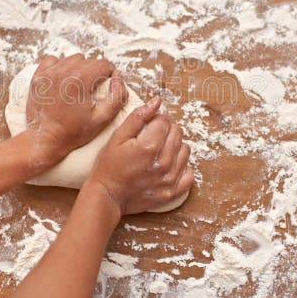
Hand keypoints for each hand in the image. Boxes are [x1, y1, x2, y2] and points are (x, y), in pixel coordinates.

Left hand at [25, 54, 127, 170]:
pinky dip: (60, 66)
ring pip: (72, 59)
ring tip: (79, 85)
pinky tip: (63, 79)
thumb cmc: (72, 132)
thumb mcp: (102, 119)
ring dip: (79, 68)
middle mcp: (63, 72)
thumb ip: (117, 96)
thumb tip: (119, 76)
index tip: (107, 84)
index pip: (103, 64)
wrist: (44, 140)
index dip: (109, 74)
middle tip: (93, 89)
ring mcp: (48, 73)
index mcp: (80, 81)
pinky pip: (53, 60)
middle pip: (88, 61)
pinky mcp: (38, 77)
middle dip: (95, 72)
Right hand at [85, 96, 192, 216]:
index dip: (155, 120)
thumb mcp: (117, 137)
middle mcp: (164, 162)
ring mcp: (170, 178)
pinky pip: (189, 174)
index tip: (146, 128)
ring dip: (175, 147)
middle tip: (152, 139)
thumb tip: (157, 101)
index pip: (165, 121)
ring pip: (186, 150)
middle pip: (178, 133)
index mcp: (150, 146)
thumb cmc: (108, 166)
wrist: (107, 196)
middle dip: (166, 131)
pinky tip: (169, 166)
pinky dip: (182, 167)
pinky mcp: (172, 192)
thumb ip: (137, 117)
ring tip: (160, 152)